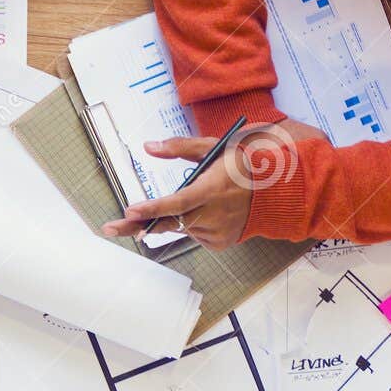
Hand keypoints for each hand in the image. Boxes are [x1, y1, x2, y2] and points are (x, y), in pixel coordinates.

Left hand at [101, 120, 326, 250]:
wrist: (281, 192)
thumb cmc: (246, 163)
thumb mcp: (217, 147)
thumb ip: (181, 148)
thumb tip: (149, 146)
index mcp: (212, 189)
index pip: (177, 203)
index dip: (153, 209)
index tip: (130, 211)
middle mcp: (213, 215)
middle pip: (166, 223)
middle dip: (137, 225)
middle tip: (109, 227)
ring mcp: (216, 233)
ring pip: (181, 227)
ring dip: (176, 217)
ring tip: (199, 200)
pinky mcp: (219, 244)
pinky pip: (195, 234)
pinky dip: (194, 224)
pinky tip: (210, 212)